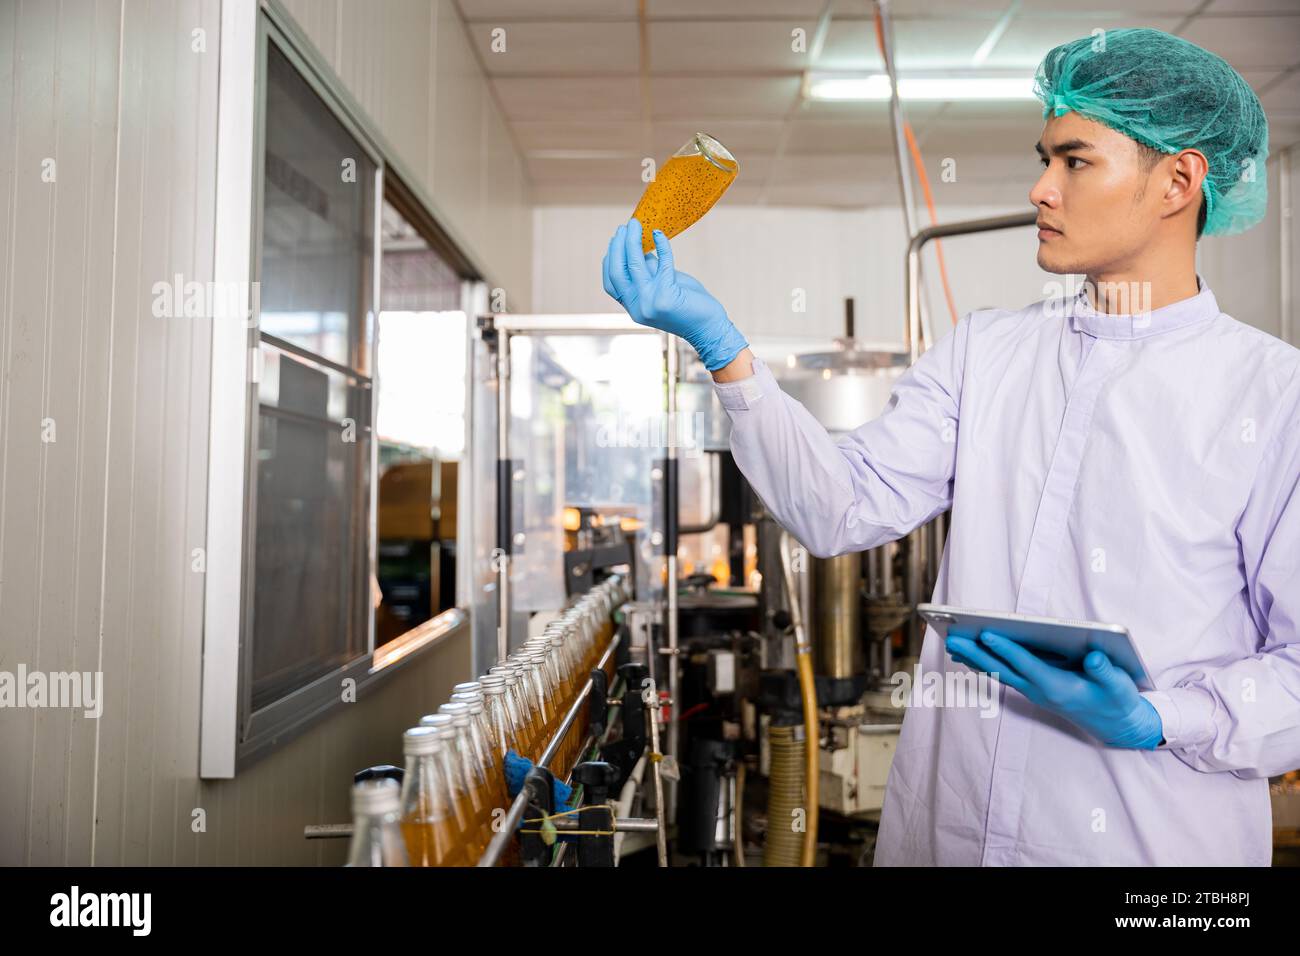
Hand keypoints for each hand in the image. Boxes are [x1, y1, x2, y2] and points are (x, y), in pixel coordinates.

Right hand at [602, 218, 747, 370]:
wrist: (708, 328)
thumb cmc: (687, 305)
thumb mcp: (663, 286)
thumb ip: (649, 271)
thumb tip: (640, 246)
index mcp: (633, 307)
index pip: (610, 282)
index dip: (610, 259)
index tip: (615, 240)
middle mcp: (637, 307)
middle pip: (617, 271)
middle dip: (618, 245)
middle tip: (626, 226)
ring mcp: (650, 303)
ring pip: (634, 264)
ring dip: (634, 240)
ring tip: (637, 224)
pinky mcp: (666, 296)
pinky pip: (662, 262)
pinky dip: (661, 245)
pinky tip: (659, 234)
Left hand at [945, 631, 1162, 749]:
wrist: (1117, 725)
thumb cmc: (1118, 701)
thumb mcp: (1119, 686)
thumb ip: (1106, 672)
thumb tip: (1094, 657)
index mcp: (1058, 688)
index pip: (1027, 665)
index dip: (1007, 649)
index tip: (986, 633)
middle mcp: (1040, 691)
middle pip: (1003, 669)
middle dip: (978, 653)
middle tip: (953, 638)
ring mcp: (1035, 691)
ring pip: (1000, 673)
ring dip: (976, 659)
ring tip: (953, 643)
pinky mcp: (1035, 689)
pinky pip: (1005, 675)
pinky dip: (987, 664)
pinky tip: (972, 655)